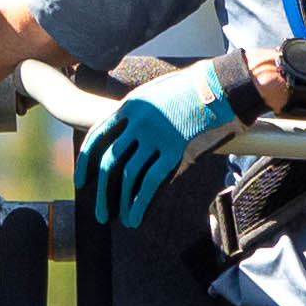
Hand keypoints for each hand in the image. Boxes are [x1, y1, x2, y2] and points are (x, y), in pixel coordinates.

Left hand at [79, 58, 243, 225]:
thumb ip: (140, 114)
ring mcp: (157, 135)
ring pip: (129, 174)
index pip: (98, 136)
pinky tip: (135, 217)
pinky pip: (151, 181)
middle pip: (110, 160)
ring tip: (121, 219)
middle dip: (101, 190)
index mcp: (131, 105)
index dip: (86, 162)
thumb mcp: (157, 94)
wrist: (222, 86)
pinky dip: (140, 203)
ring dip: (122, 201)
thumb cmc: (193, 90)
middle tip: (99, 211)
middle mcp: (139, 121)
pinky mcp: (176, 149)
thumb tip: (131, 137)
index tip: (82, 180)